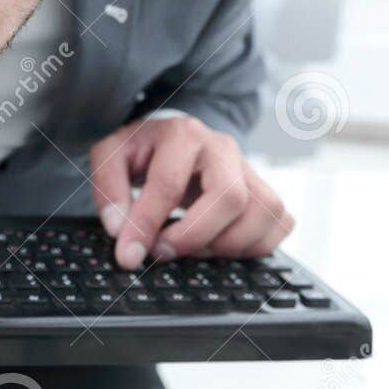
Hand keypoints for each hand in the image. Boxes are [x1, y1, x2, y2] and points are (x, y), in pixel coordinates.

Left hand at [89, 115, 292, 268]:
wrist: (172, 138)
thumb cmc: (143, 150)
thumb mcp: (111, 157)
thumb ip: (109, 190)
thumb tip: (120, 231)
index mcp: (183, 134)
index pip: (168, 184)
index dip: (146, 224)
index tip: (129, 254)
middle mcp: (224, 149)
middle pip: (230, 198)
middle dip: (194, 236)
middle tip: (162, 251)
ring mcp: (250, 170)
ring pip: (261, 214)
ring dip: (225, 245)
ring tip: (190, 248)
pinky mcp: (265, 191)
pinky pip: (279, 225)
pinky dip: (253, 246)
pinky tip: (219, 245)